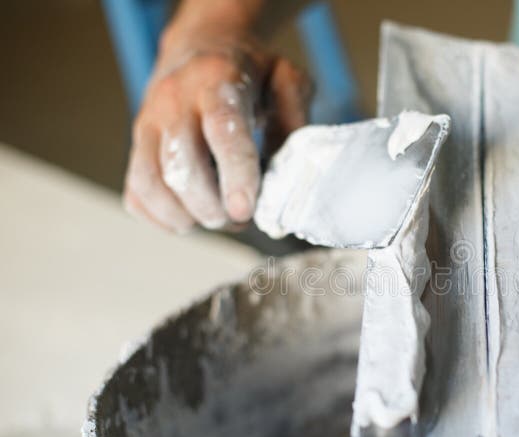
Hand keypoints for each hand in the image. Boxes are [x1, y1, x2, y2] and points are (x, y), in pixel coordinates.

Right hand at [123, 27, 308, 232]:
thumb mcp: (286, 80)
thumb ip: (294, 122)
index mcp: (217, 80)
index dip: (235, 175)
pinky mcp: (136, 145)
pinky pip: (136, 193)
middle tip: (239, 218)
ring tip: (219, 218)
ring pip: (151, 183)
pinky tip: (192, 217)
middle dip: (212, 207)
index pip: (222, 130)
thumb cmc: (250, 73)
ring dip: (188, 217)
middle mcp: (174, 100)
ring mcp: (148, 123)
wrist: (203, 48)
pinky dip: (163, 217)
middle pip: (180, 167)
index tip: (245, 210)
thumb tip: (289, 175)